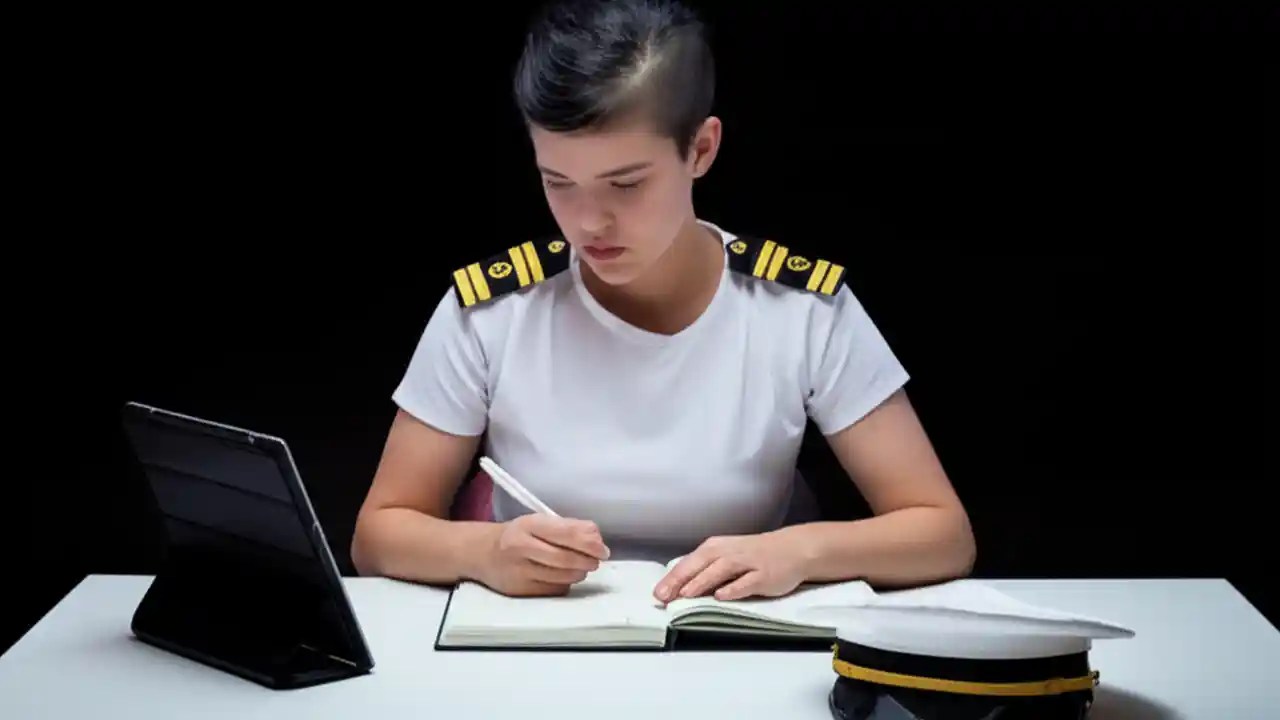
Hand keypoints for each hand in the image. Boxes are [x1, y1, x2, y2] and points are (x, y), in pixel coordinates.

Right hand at [476, 514, 610, 596]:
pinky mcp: (519, 590)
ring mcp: (518, 570)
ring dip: (579, 573)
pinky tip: (565, 577)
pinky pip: (553, 589)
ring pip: (561, 576)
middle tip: (596, 561)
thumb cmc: (518, 535)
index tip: (603, 549)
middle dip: (587, 561)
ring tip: (582, 568)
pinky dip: (565, 584)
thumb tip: (597, 538)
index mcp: (528, 524)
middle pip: (565, 558)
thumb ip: (568, 527)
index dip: (589, 543)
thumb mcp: (538, 523)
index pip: (566, 533)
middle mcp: (520, 546)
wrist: (482, 552)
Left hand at [653, 531, 809, 602]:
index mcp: (715, 548)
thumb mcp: (725, 557)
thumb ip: (704, 571)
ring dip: (702, 581)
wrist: (792, 548)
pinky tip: (722, 596)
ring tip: (686, 594)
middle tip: (664, 595)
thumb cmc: (754, 555)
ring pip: (721, 570)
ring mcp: (747, 563)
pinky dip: (734, 588)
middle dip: (681, 580)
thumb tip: (678, 588)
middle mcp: (728, 552)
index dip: (672, 578)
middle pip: (700, 564)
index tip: (657, 593)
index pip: (688, 562)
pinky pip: (747, 582)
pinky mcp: (764, 575)